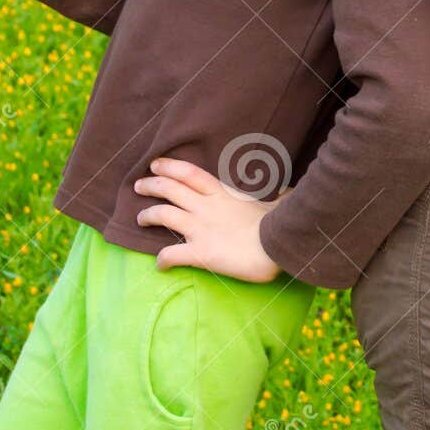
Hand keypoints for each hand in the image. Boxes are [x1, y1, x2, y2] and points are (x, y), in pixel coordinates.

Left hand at [134, 156, 287, 280]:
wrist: (276, 245)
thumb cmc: (280, 223)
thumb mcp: (278, 202)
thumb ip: (279, 196)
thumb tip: (290, 191)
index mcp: (222, 193)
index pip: (189, 173)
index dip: (169, 166)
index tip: (156, 164)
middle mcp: (205, 206)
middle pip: (170, 189)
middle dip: (151, 185)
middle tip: (139, 186)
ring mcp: (200, 228)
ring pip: (163, 215)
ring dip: (148, 215)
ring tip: (140, 218)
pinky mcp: (200, 252)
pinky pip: (171, 254)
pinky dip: (162, 259)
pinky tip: (159, 265)